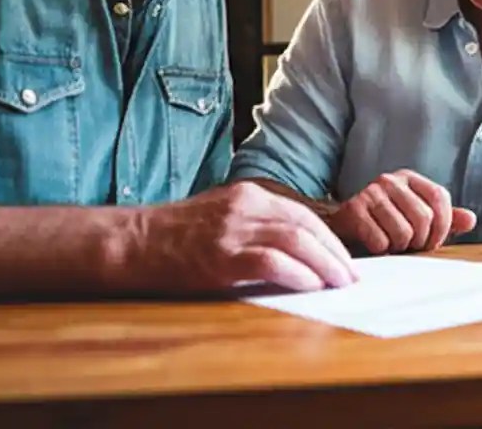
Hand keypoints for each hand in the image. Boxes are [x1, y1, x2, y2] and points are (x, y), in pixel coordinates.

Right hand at [116, 182, 356, 293]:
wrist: (130, 243)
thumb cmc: (174, 236)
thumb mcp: (220, 215)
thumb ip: (256, 225)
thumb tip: (297, 251)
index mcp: (248, 195)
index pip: (303, 214)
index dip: (329, 239)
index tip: (344, 260)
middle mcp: (245, 207)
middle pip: (306, 226)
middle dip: (335, 253)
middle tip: (351, 276)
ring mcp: (232, 230)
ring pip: (296, 240)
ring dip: (325, 264)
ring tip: (340, 284)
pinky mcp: (220, 256)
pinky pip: (270, 261)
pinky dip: (297, 273)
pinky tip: (311, 286)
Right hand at [328, 170, 476, 253]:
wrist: (343, 224)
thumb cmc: (385, 221)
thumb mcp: (417, 215)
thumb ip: (444, 217)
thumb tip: (471, 220)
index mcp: (409, 178)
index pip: (440, 197)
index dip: (444, 225)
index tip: (435, 241)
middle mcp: (390, 180)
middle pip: (423, 218)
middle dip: (422, 241)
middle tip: (412, 246)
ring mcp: (370, 193)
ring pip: (403, 232)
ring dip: (401, 247)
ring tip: (394, 244)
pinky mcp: (354, 210)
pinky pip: (380, 240)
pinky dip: (382, 249)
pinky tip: (377, 244)